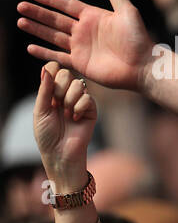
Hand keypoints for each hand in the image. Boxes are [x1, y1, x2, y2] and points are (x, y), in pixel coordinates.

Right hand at [18, 0, 155, 91]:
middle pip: (55, 19)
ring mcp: (81, 47)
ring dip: (36, 29)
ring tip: (20, 21)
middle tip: (20, 6)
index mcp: (94, 17)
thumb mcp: (128, 12)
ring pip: (53, 36)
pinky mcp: (81, 63)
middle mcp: (84, 31)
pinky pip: (58, 56)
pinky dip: (44, 53)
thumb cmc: (139, 39)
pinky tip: (30, 46)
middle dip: (38, 13)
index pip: (67, 5)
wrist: (144, 66)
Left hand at [33, 62, 95, 186]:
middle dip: (60, 88)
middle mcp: (66, 93)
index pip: (54, 69)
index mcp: (51, 91)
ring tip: (66, 114)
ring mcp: (79, 101)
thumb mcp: (40, 110)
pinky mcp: (91, 110)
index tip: (48, 89)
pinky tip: (75, 119)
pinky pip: (88, 98)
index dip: (52, 73)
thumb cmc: (47, 134)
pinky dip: (79, 108)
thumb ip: (44, 90)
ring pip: (78, 84)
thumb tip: (46, 69)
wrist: (60, 152)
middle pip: (66, 74)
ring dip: (69, 100)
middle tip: (56, 104)